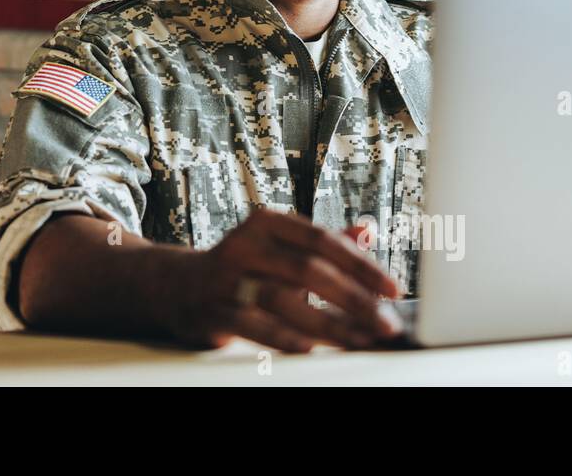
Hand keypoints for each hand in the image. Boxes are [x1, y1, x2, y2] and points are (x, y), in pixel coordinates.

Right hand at [163, 207, 403, 352]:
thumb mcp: (279, 247)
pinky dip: (284, 337)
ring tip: (359, 341)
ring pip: (283, 299)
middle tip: (385, 323)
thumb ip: (321, 243)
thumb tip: (367, 232)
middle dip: (353, 299)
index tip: (393, 290)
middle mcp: (245, 244)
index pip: (322, 240)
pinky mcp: (213, 309)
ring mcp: (225, 277)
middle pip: (308, 270)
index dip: (361, 265)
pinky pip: (253, 325)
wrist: (178, 286)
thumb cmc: (242, 267)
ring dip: (328, 324)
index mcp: (266, 222)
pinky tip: (311, 349)